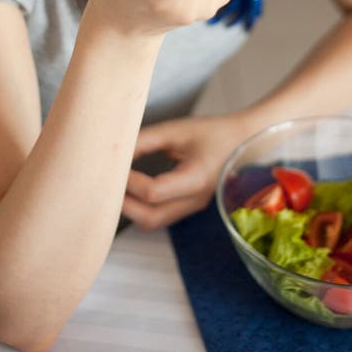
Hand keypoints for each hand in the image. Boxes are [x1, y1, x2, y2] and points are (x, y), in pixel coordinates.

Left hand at [122, 113, 251, 229]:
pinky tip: (132, 187)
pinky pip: (160, 215)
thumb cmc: (212, 132)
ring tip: (117, 185)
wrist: (243, 141)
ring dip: (131, 208)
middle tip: (107, 184)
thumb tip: (115, 152)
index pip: (153, 192)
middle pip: (151, 218)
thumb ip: (146, 140)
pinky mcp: (189, 206)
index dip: (129, 181)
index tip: (116, 165)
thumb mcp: (178, 130)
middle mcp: (195, 199)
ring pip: (153, 221)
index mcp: (196, 178)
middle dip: (124, 205)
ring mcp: (193, 206)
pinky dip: (141, 206)